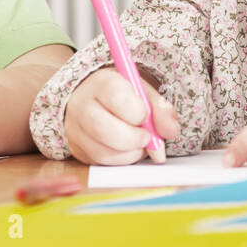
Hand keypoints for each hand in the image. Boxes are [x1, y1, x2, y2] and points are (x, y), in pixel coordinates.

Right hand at [63, 67, 180, 165]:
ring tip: (139, 143)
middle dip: (133, 139)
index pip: (117, 98)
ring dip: (130, 153)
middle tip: (146, 138)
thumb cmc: (121, 94)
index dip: (137, 113)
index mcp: (101, 83)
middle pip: (103, 129)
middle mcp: (82, 106)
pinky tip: (128, 149)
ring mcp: (75, 130)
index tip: (145, 116)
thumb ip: (160, 108)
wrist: (91, 97)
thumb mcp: (143, 91)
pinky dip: (121, 160)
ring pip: (103, 151)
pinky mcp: (77, 149)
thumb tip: (171, 131)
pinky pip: (101, 162)